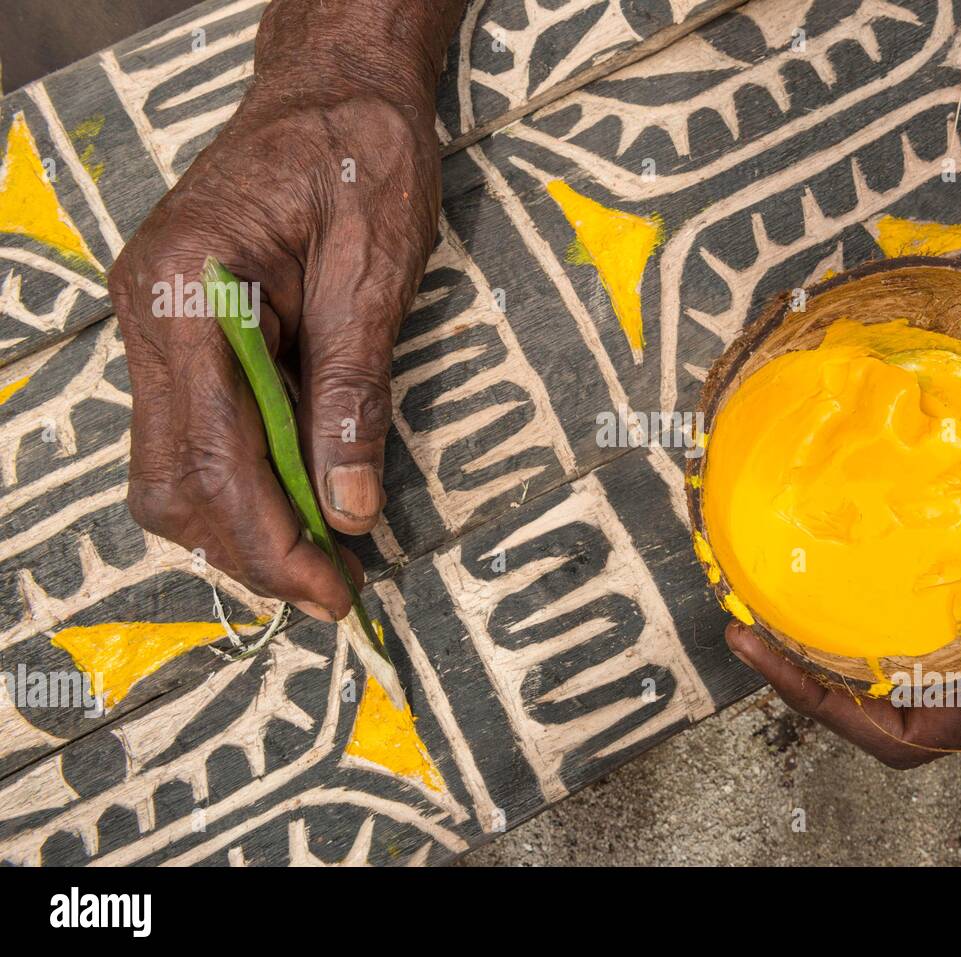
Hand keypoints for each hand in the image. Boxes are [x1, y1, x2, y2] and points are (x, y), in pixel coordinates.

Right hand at [110, 0, 456, 618]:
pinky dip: (247, 479)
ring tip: (326, 551)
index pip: (210, 457)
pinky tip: (304, 494)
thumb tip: (347, 506)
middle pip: (173, 479)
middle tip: (335, 587)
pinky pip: (197, 433)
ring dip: (245, 523)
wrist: (335, 87)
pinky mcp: (183, 334)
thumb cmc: (361, 155)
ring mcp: (156, 326)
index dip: (269, 541)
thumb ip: (353, 389)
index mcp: (185, 293)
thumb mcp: (374, 270)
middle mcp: (148, 316)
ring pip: (174, 467)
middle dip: (252, 548)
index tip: (333, 590)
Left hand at [726, 183, 960, 765]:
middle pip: (896, 697)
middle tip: (745, 622)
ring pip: (901, 642)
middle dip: (814, 674)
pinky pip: (920, 579)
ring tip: (766, 586)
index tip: (767, 656)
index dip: (837, 708)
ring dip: (831, 625)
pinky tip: (830, 538)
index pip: (926, 729)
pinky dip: (867, 569)